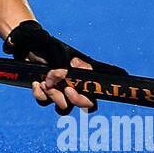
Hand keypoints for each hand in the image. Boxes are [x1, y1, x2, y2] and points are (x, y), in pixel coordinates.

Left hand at [3, 19, 122, 114]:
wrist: (26, 45)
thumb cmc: (46, 45)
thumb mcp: (56, 52)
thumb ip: (61, 66)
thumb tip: (59, 79)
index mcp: (85, 70)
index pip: (105, 78)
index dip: (116, 86)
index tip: (128, 86)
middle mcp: (76, 83)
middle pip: (89, 104)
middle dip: (79, 101)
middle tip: (68, 91)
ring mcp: (61, 90)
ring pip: (65, 107)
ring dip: (55, 98)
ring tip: (46, 84)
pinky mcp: (46, 93)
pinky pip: (45, 102)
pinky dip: (40, 95)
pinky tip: (36, 84)